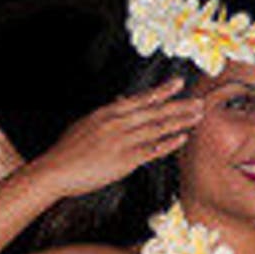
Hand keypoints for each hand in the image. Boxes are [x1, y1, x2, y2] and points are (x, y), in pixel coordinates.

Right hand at [32, 84, 196, 192]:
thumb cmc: (69, 149)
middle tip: (199, 101)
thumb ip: (107, 113)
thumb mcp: (87, 123)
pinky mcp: (125, 160)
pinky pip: (152, 150)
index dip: (162, 91)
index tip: (179, 83)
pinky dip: (169, 143)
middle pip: (155, 111)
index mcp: (108, 112)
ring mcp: (122, 141)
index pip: (141, 98)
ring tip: (196, 117)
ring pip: (157, 128)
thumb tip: (122, 100)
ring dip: (180, 121)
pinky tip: (182, 137)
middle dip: (179, 106)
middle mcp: (117, 123)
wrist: (56, 170)